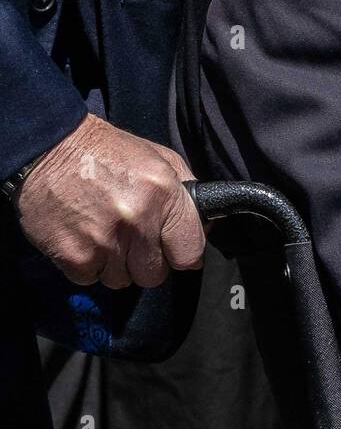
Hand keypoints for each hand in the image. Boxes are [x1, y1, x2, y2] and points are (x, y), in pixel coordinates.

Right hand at [16, 114, 204, 288]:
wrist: (47, 147)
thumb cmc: (107, 153)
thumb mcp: (158, 159)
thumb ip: (185, 194)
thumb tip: (205, 228)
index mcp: (164, 194)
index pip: (190, 252)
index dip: (182, 254)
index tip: (172, 250)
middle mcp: (137, 220)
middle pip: (155, 275)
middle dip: (145, 262)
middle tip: (130, 239)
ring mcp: (104, 241)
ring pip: (121, 280)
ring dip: (113, 264)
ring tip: (103, 233)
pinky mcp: (73, 256)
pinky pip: (89, 279)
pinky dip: (86, 264)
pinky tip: (81, 237)